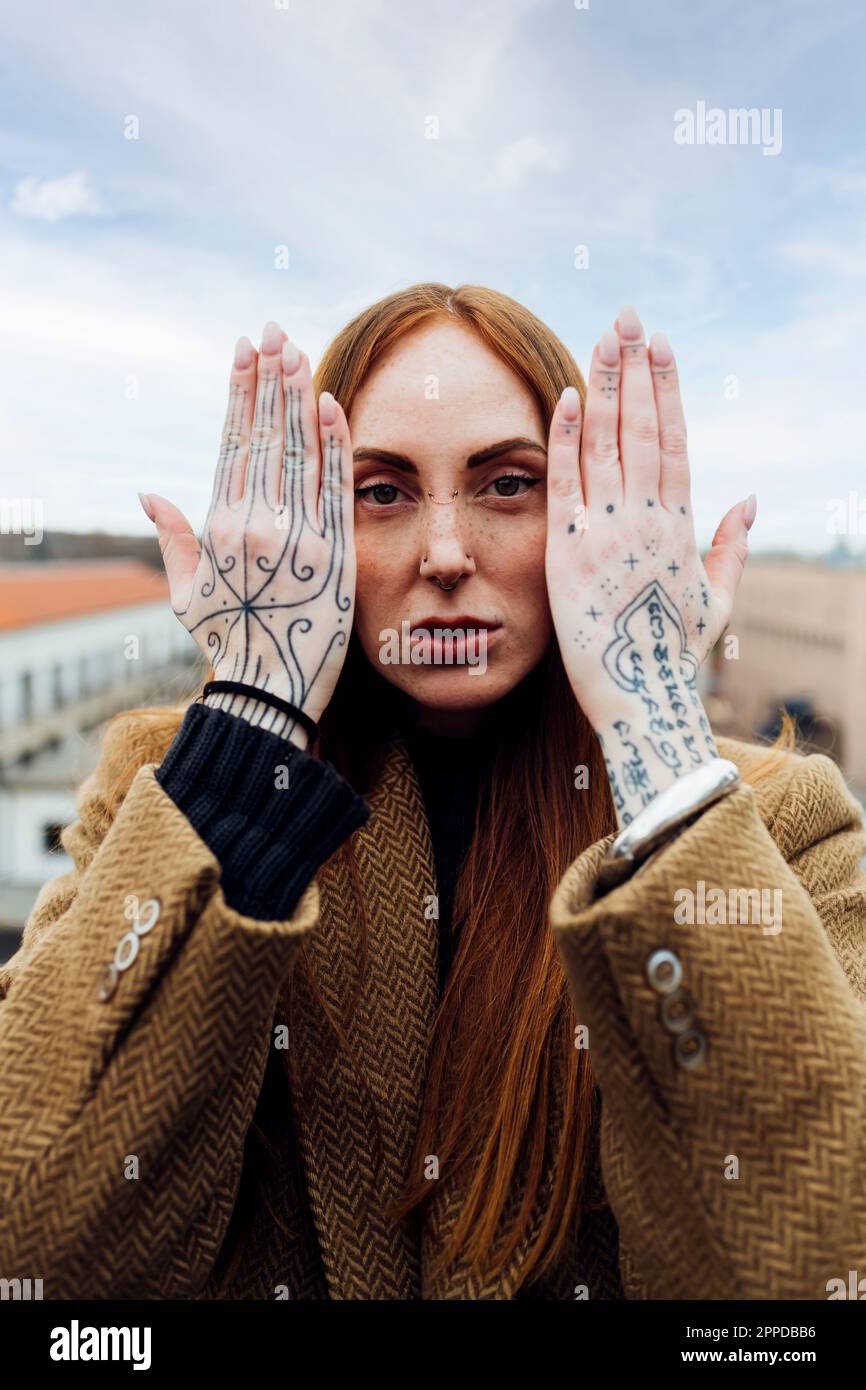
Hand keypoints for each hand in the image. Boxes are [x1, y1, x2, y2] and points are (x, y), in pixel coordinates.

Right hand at [139, 321, 355, 747]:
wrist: (271, 690)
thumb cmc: (227, 644)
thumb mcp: (185, 595)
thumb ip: (173, 538)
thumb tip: (148, 490)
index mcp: (220, 526)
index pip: (232, 444)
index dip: (240, 394)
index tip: (244, 352)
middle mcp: (257, 523)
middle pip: (265, 436)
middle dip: (269, 379)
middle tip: (273, 329)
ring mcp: (298, 536)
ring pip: (299, 452)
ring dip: (298, 397)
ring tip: (297, 350)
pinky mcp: (336, 552)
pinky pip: (335, 488)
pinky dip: (335, 445)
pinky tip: (331, 404)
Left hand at [544, 304, 755, 823]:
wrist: (641, 699)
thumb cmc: (676, 655)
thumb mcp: (716, 601)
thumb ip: (731, 546)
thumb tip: (749, 496)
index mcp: (680, 527)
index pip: (674, 442)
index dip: (667, 390)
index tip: (661, 347)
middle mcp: (645, 520)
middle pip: (642, 429)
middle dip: (635, 370)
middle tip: (629, 318)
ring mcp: (606, 533)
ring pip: (606, 445)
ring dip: (604, 386)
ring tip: (603, 338)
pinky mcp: (567, 551)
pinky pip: (565, 483)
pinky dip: (566, 438)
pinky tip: (567, 395)